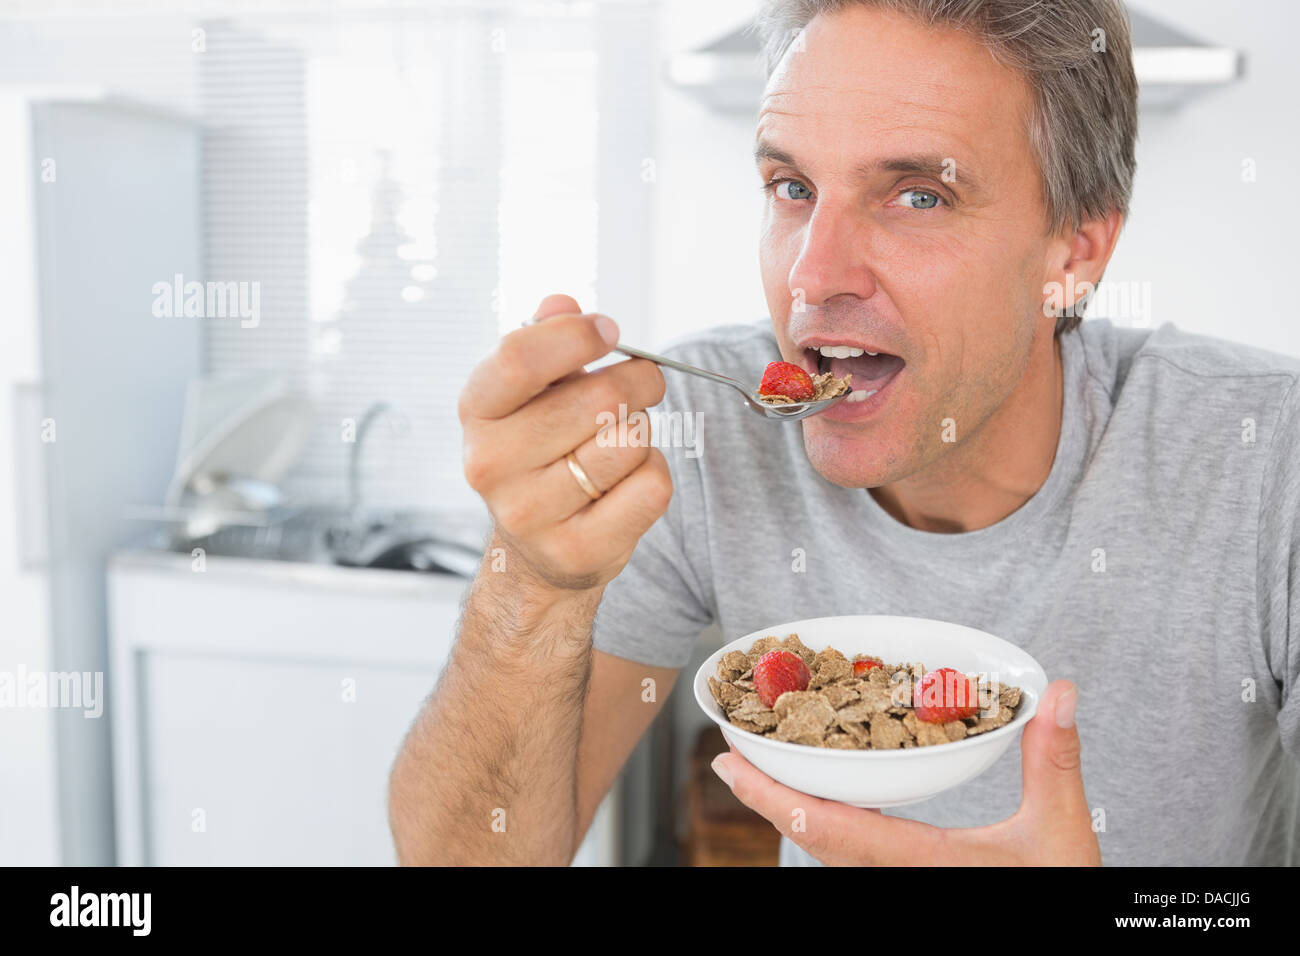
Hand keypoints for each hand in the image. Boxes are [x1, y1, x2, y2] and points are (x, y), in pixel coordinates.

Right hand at [460, 294, 671, 593]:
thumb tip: (563, 304)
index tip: (610, 331)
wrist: (536, 549)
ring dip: (643, 431)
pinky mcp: (575, 550)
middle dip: (639, 380)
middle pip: (596, 399)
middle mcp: (490, 464)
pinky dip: (654, 474)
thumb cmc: (541, 451)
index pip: (520, 357)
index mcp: (477, 411)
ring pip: (629, 443)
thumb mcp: (532, 391)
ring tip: (622, 439)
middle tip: (647, 381)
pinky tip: (628, 481)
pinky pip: (650, 488)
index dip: (577, 335)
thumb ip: (545, 339)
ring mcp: (529, 513)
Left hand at [711, 680, 1099, 864]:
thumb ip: (1054, 761)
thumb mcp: (1060, 833)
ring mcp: (900, 883)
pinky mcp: (911, 880)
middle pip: (812, 837)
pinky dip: (825, 822)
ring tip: (764, 772)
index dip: (770, 796)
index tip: (729, 764)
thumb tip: (1060, 693)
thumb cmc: (1060, 895)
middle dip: (766, 798)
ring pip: (828, 849)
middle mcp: (896, 878)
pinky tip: (823, 801)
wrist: (1074, 941)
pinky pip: (851, 854)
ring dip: (792, 810)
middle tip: (730, 759)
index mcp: (918, 863)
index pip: (826, 828)